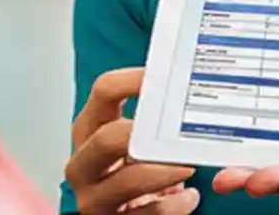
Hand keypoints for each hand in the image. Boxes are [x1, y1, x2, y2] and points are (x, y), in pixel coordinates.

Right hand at [66, 68, 199, 213]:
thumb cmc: (135, 173)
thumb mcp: (134, 144)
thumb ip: (150, 122)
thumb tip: (194, 88)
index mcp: (89, 130)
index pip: (104, 91)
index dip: (135, 79)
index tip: (168, 77)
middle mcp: (84, 164)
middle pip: (107, 137)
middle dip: (145, 132)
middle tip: (176, 131)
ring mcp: (94, 198)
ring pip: (127, 181)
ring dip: (165, 172)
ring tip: (190, 166)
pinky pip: (149, 214)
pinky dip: (175, 205)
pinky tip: (190, 196)